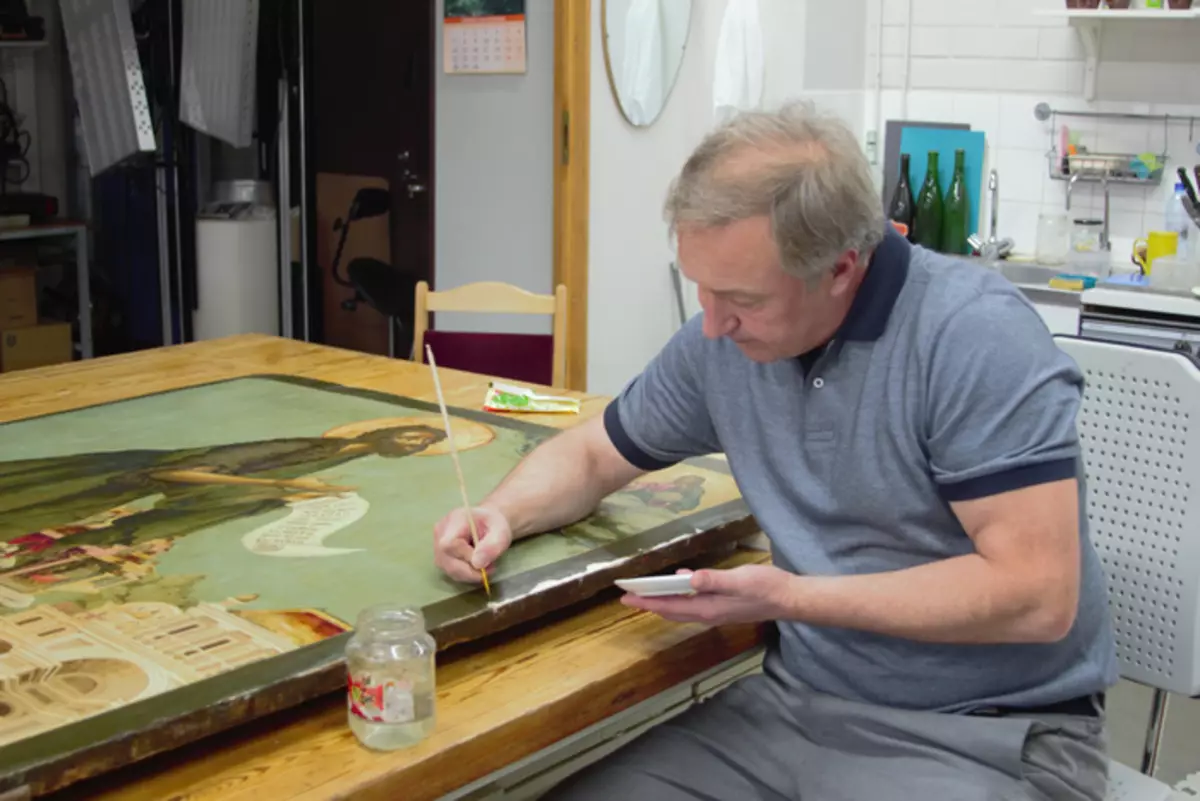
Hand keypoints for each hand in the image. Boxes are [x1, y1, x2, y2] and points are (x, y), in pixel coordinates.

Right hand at [433, 506, 512, 583]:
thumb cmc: (494, 524)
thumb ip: (492, 546)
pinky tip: (475, 567)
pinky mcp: (439, 554)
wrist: (487, 522)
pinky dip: (464, 574)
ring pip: (447, 568)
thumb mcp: (501, 532)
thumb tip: (477, 564)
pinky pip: (448, 570)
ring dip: (468, 574)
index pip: (449, 544)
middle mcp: (441, 531)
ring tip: (485, 567)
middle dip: (469, 571)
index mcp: (455, 519)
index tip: (485, 563)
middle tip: (490, 569)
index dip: (466, 558)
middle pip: (445, 560)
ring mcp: (436, 543)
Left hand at [621, 565, 797, 625]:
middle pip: (671, 610)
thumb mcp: (740, 580)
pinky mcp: (724, 605)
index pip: (669, 606)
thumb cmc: (767, 587)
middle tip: (628, 596)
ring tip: (647, 592)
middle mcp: (709, 613)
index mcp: (708, 607)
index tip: (626, 597)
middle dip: (649, 604)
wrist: (790, 599)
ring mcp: (717, 611)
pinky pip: (694, 602)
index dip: (646, 602)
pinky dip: (681, 595)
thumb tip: (689, 579)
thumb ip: (715, 580)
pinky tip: (681, 581)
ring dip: (663, 601)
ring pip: (682, 608)